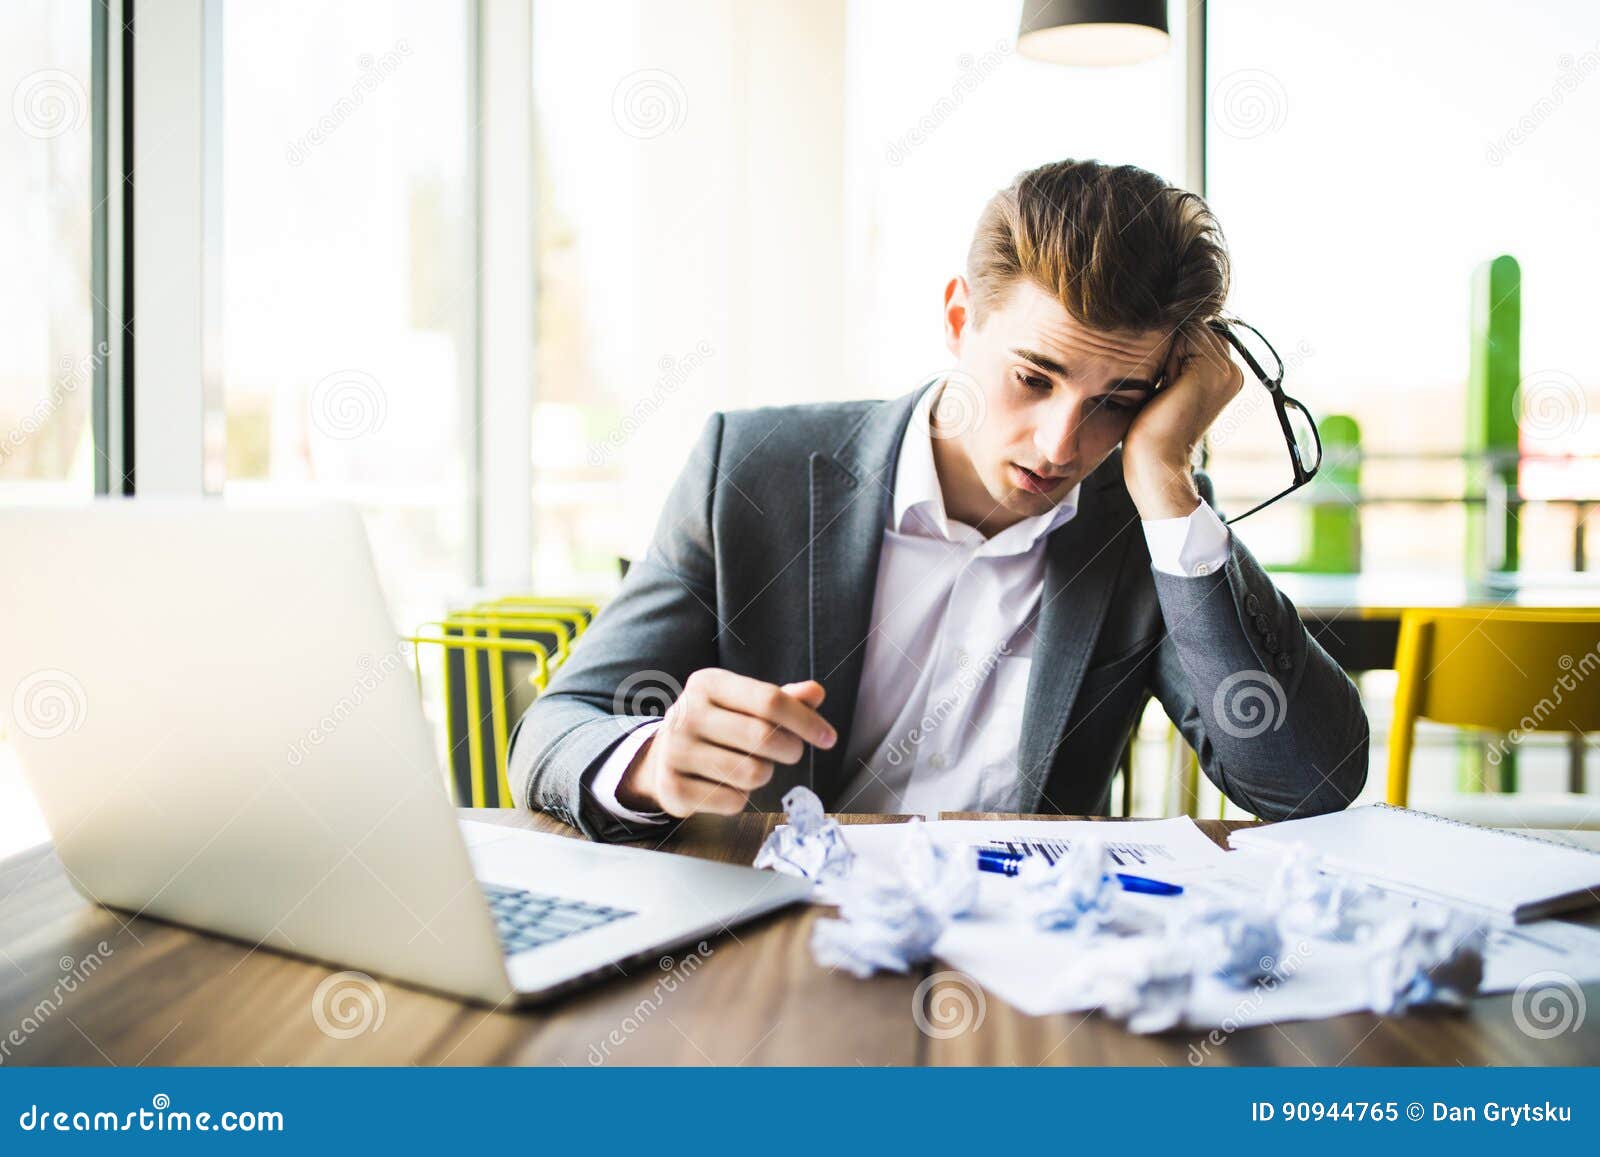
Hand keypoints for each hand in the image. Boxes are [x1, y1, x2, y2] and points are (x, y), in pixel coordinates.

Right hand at [616, 670, 835, 816]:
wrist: (664, 755)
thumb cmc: (717, 724)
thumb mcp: (745, 703)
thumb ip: (783, 698)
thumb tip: (816, 692)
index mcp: (708, 683)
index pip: (769, 700)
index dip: (805, 720)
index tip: (828, 737)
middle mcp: (686, 713)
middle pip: (762, 737)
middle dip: (789, 749)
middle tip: (789, 752)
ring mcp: (675, 751)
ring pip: (751, 773)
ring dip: (764, 775)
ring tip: (752, 766)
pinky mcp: (672, 788)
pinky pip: (733, 801)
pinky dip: (741, 798)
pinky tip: (727, 785)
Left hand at [1122, 324, 1243, 518]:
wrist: (1154, 462)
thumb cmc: (1150, 428)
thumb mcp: (1166, 383)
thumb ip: (1176, 356)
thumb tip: (1163, 321)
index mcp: (1226, 374)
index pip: (1195, 333)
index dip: (1170, 348)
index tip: (1162, 382)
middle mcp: (1233, 370)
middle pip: (1193, 328)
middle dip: (1169, 347)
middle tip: (1162, 387)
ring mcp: (1227, 370)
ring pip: (1188, 330)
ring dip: (1166, 351)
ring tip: (1163, 387)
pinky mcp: (1213, 370)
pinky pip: (1184, 335)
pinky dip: (1165, 355)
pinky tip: (1164, 385)